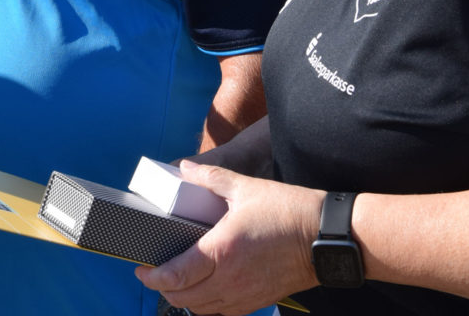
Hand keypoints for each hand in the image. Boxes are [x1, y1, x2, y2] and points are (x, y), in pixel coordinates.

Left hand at [135, 161, 320, 315]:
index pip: (175, 276)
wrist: (327, 237)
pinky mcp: (260, 300)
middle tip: (154, 274)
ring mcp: (245, 294)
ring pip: (203, 310)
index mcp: (221, 251)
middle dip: (163, 289)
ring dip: (185, 300)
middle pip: (184, 299)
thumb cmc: (289, 211)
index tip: (141, 270)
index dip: (152, 277)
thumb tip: (185, 167)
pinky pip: (224, 313)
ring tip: (177, 282)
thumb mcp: (246, 188)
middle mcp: (230, 279)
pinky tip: (206, 290)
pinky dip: (208, 306)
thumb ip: (211, 178)